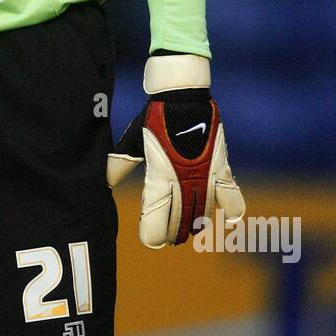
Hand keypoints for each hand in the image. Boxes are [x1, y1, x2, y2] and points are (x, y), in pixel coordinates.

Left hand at [107, 53, 243, 247]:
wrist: (182, 93)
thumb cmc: (154, 116)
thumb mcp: (134, 141)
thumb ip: (120, 164)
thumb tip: (104, 182)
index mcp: (159, 173)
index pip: (156, 213)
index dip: (154, 231)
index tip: (152, 241)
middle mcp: (184, 177)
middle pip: (181, 217)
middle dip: (174, 232)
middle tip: (170, 240)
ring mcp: (205, 173)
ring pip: (204, 211)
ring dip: (197, 223)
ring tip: (191, 231)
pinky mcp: (221, 165)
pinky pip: (231, 193)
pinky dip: (231, 208)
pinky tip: (228, 219)